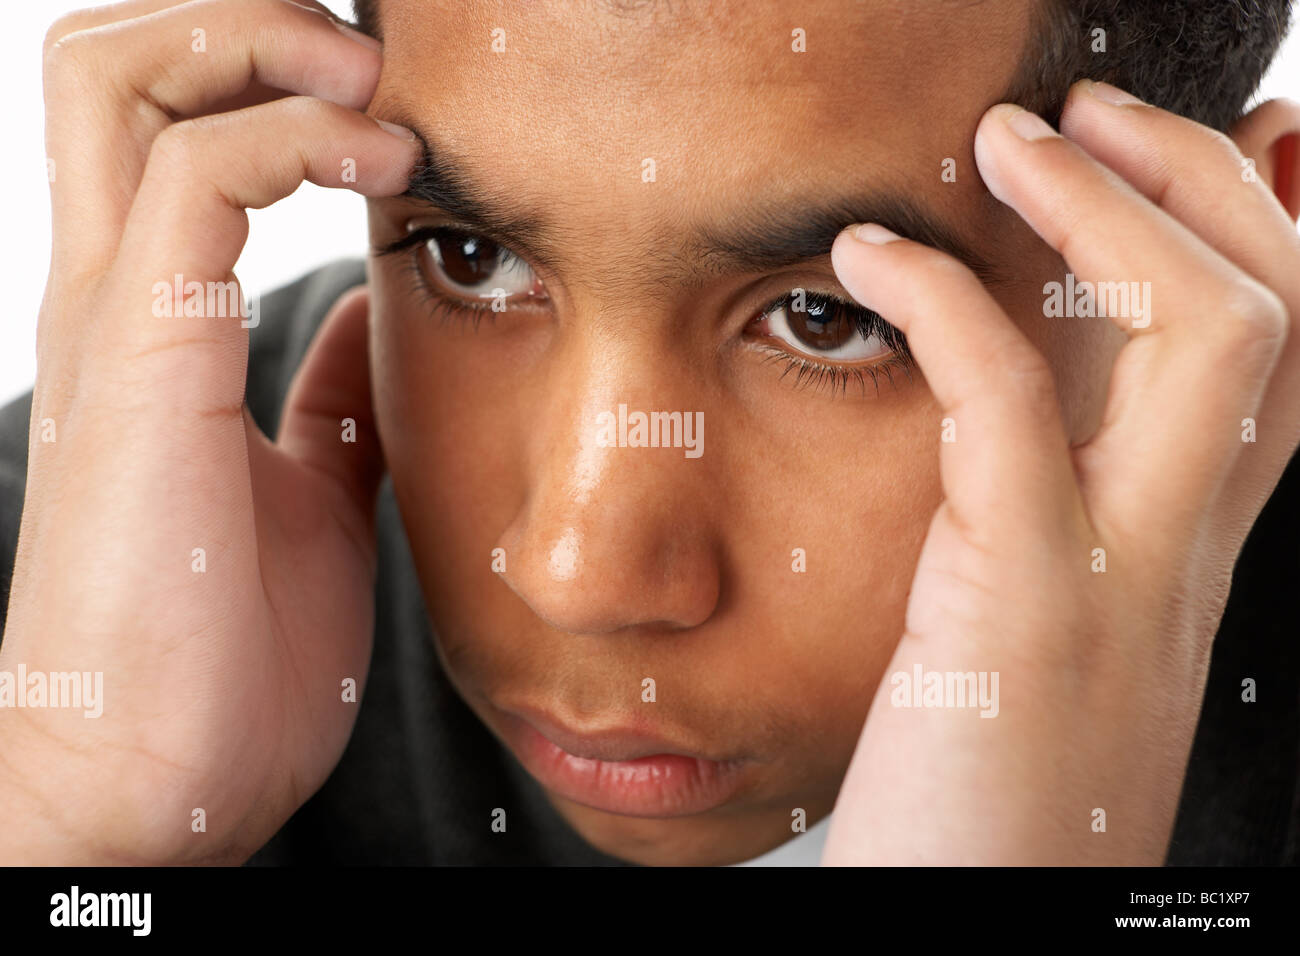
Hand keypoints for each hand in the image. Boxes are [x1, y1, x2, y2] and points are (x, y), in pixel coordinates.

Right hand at [0, 0, 417, 863]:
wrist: (159, 787)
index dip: (262, 73)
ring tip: (376, 91)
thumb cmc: (225, 654)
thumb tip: (376, 314)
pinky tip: (380, 164)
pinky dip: (291, 138)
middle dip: (243, 21)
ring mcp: (113, 323)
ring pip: (125, 81)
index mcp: (153, 325)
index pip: (164, 124)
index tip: (389, 102)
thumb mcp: (310, 492)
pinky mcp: (141, 367)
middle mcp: (112, 298)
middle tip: (368, 58)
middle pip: (116, 65)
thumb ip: (331, 396)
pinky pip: (199, 181)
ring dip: (261, 43)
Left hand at [823, 81, 1299, 863]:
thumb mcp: (1036, 650)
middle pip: (1278, 321)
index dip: (1255, 238)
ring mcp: (1122, 583)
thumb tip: (1003, 433)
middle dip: (1198, 185)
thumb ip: (1043, 537)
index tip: (1181, 153)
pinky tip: (875, 258)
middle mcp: (1183, 564)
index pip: (1276, 372)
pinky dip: (946, 302)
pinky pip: (1012, 406)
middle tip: (1087, 117)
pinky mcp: (1022, 612)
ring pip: (1207, 338)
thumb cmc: (980, 807)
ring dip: (1112, 206)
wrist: (974, 936)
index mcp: (1182, 567)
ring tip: (1013, 141)